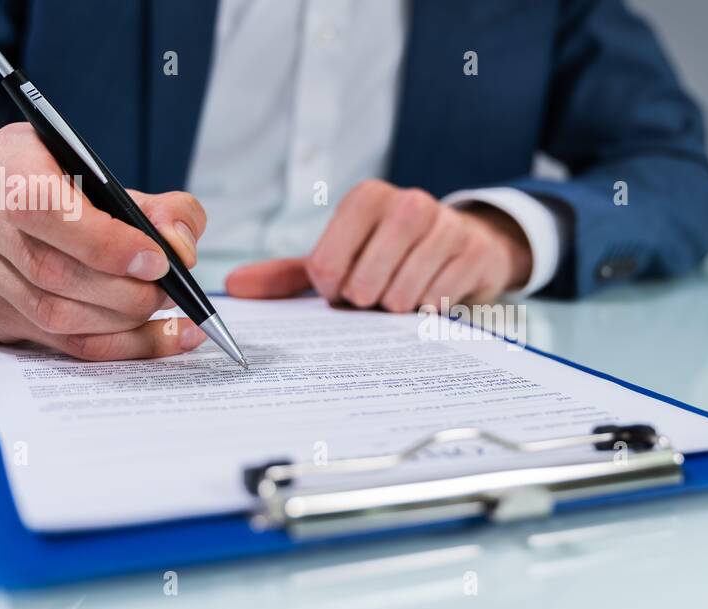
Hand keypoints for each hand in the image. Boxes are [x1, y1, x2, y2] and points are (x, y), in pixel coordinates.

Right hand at [0, 122, 208, 360]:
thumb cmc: (53, 189)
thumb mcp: (105, 176)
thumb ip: (157, 206)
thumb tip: (180, 245)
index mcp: (4, 160)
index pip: (45, 207)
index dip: (107, 243)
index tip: (157, 262)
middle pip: (52, 271)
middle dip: (125, 291)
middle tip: (168, 293)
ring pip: (53, 315)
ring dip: (121, 322)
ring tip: (160, 311)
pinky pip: (54, 343)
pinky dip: (115, 346)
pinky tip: (155, 338)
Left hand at [225, 179, 531, 310]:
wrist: (469, 246)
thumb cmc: (393, 255)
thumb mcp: (342, 257)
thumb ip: (287, 274)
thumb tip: (234, 287)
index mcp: (366, 198)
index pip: (325, 266)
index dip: (332, 292)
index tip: (345, 289)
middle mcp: (407, 203)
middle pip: (362, 286)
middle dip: (366, 303)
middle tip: (377, 293)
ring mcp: (445, 227)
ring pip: (401, 298)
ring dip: (397, 309)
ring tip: (404, 293)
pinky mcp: (473, 254)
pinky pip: (436, 303)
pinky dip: (429, 311)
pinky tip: (432, 295)